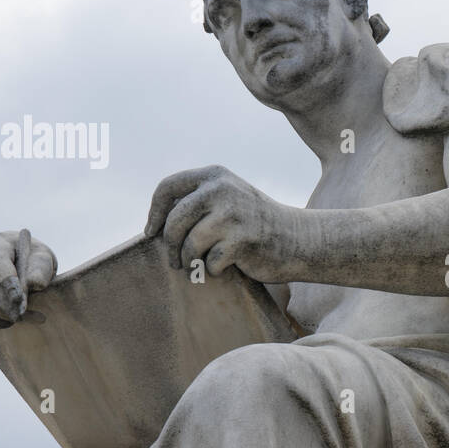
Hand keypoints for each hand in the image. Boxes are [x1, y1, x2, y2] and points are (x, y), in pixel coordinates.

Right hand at [0, 230, 56, 326]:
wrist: (23, 265)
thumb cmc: (34, 261)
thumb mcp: (44, 260)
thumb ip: (41, 270)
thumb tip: (34, 284)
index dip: (8, 281)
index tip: (20, 299)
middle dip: (7, 303)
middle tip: (23, 314)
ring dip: (3, 314)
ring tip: (25, 318)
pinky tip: (9, 322)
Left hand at [144, 165, 298, 281]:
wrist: (298, 239)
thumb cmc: (255, 225)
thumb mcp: (227, 199)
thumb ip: (197, 202)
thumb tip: (154, 224)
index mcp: (214, 176)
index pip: (167, 189)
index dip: (154, 214)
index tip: (150, 233)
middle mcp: (221, 190)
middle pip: (174, 222)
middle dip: (170, 247)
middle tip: (174, 262)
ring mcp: (232, 214)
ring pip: (189, 245)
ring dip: (189, 263)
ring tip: (197, 268)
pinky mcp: (242, 239)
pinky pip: (211, 262)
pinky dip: (214, 271)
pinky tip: (225, 267)